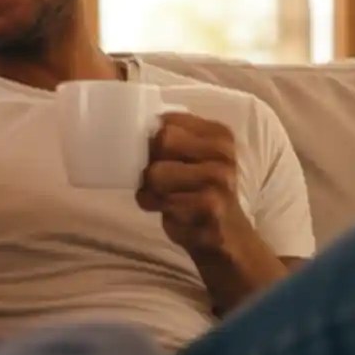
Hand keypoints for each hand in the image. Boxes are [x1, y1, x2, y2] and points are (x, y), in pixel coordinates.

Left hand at [136, 113, 249, 255]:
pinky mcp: (209, 206)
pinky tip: (167, 210)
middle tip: (156, 178)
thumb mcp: (190, 158)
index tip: (154, 154)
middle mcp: (223, 153)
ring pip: (156, 172)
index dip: (150, 137)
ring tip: (161, 196)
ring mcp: (219, 180)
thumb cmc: (198, 191)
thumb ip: (169, 139)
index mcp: (218, 134)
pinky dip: (154, 205)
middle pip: (162, 140)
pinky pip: (161, 200)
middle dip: (150, 161)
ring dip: (149, 187)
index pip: (168, 120)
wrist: (226, 234)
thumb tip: (128, 127)